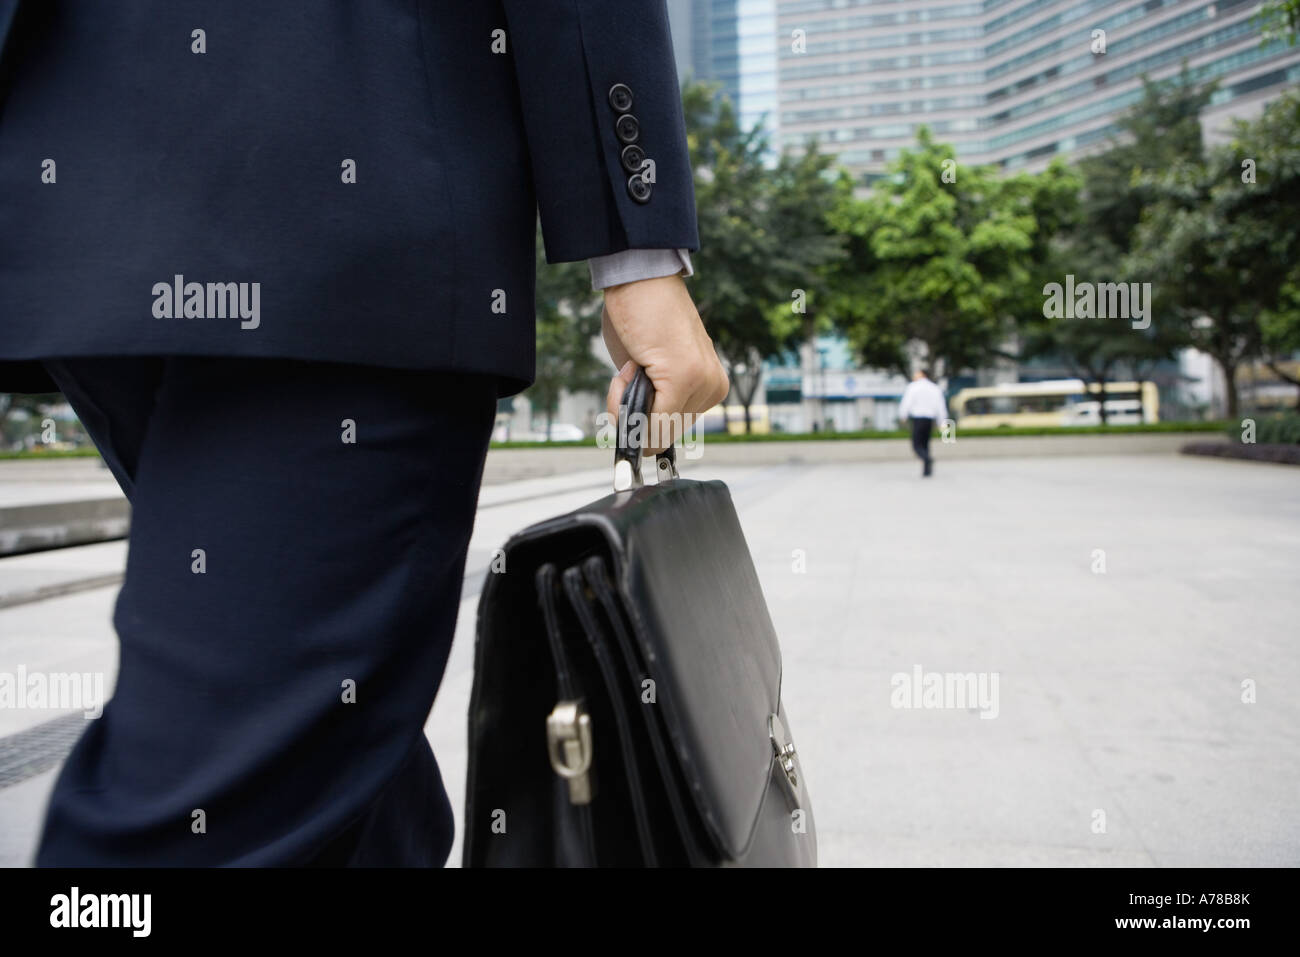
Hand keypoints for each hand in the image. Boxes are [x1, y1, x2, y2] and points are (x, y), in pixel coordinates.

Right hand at [601, 274, 728, 452]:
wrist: (641, 275)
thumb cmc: (642, 316)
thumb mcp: (650, 371)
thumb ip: (652, 403)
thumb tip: (639, 438)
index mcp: (711, 386)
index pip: (670, 431)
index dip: (640, 416)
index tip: (635, 379)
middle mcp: (713, 389)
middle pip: (661, 436)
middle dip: (633, 413)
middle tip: (630, 370)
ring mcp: (702, 385)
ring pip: (652, 434)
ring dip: (626, 404)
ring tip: (633, 364)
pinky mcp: (684, 379)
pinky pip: (648, 422)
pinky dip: (623, 402)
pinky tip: (629, 367)